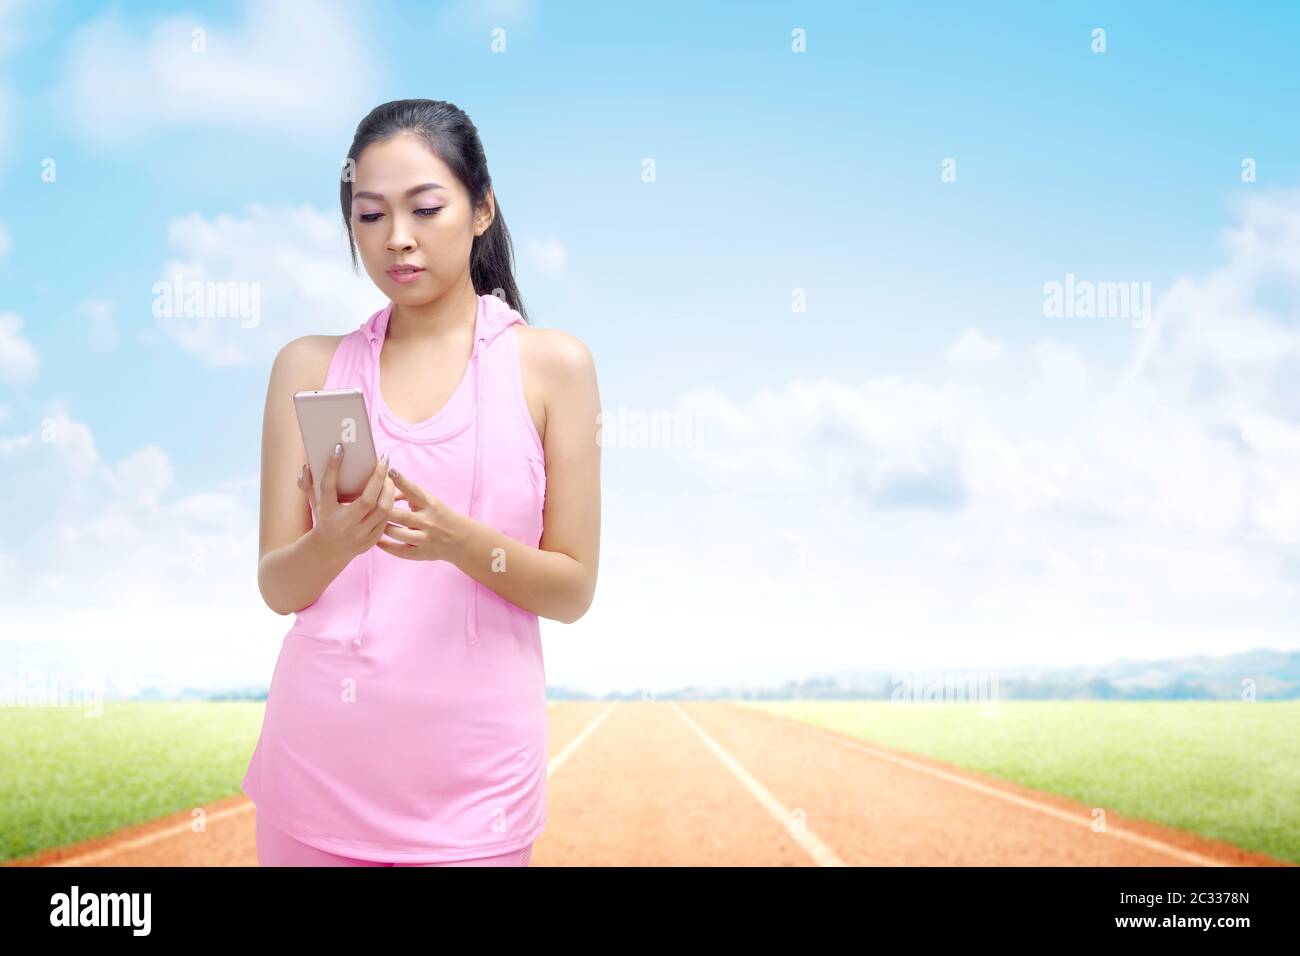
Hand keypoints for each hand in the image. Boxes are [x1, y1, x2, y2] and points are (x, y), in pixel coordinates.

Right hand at [298, 443, 396, 562]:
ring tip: (388, 475)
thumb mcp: (314, 503)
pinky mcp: (372, 540)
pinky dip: (390, 502)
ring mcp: (359, 535)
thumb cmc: (323, 519)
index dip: (333, 467)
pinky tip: (390, 490)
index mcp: (326, 512)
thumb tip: (307, 466)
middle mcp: (344, 525)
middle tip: (383, 459)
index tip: (340, 448)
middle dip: (378, 477)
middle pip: (367, 500)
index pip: (328, 487)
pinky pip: (387, 519)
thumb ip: (308, 484)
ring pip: (383, 509)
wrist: (328, 551)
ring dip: (389, 489)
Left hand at [376, 467, 467, 561]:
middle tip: (369, 505)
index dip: (402, 481)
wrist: (460, 539)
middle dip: (383, 510)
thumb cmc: (439, 515)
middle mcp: (427, 521)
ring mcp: (424, 538)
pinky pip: (399, 551)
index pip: (414, 491)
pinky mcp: (420, 553)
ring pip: (397, 533)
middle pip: (401, 515)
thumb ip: (408, 493)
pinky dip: (385, 546)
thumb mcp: (430, 500)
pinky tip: (376, 540)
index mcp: (430, 505)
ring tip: (370, 523)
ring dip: (382, 528)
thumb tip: (386, 485)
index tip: (390, 471)